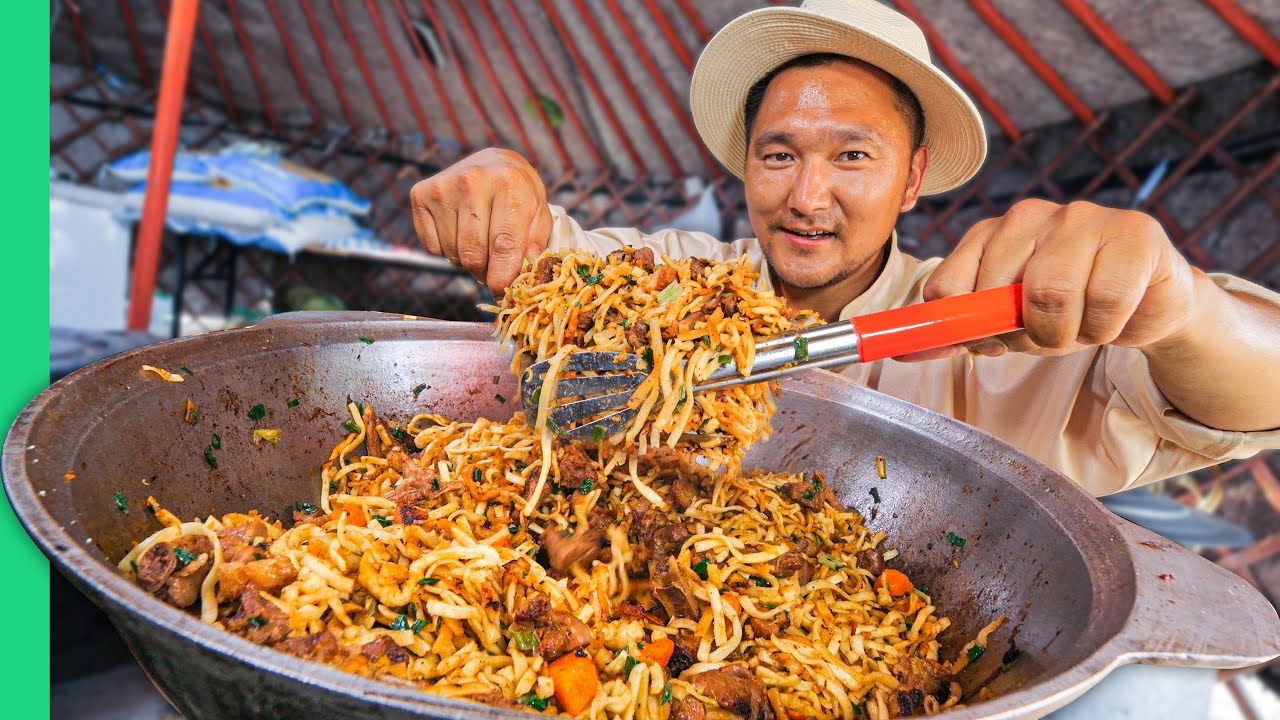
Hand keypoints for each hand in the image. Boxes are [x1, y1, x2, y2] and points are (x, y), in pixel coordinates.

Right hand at [410, 148, 552, 294]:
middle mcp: (472, 181)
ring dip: (467, 260)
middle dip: (486, 272)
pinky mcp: (420, 195)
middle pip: (473, 255)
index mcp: (509, 184)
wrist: (493, 164)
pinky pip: (433, 247)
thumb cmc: (519, 195)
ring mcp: (443, 187)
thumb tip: (523, 279)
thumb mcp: (538, 215)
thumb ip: (534, 246)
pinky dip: (447, 250)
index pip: (503, 245)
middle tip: (495, 266)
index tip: (502, 293)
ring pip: (453, 254)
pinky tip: (459, 230)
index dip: (503, 277)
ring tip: (480, 239)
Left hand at [916, 199, 1199, 358]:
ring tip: (1082, 323)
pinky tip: (1116, 314)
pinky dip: (1108, 327)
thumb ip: (958, 331)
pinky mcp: (1135, 232)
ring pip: (1049, 297)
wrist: (1148, 302)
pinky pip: (1104, 302)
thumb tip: (900, 349)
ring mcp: (1082, 217)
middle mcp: (1030, 216)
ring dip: (1066, 333)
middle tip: (1050, 333)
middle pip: (997, 295)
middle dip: (1023, 335)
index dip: (965, 328)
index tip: (991, 341)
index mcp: (990, 234)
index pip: (946, 287)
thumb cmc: (1070, 306)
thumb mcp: (1006, 324)